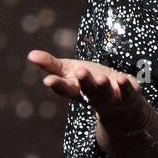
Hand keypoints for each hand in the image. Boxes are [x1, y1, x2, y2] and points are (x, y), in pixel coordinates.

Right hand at [26, 49, 149, 132]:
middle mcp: (93, 95)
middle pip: (87, 90)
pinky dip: (125, 86)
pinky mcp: (128, 94)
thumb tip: (29, 54)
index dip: (57, 85)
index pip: (65, 88)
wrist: (119, 103)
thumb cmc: (89, 83)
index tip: (48, 80)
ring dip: (103, 86)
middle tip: (80, 73)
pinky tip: (123, 78)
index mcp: (76, 90)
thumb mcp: (69, 72)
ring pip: (106, 92)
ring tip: (100, 78)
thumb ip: (51, 65)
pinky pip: (127, 91)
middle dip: (84, 82)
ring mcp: (111, 96)